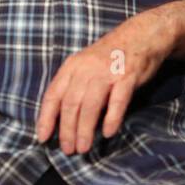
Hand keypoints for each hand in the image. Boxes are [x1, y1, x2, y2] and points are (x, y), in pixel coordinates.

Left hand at [35, 12, 175, 154]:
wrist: (141, 35)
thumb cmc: (110, 55)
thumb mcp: (85, 64)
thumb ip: (75, 86)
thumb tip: (64, 120)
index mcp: (72, 66)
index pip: (53, 95)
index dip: (46, 118)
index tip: (43, 138)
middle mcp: (86, 68)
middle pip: (70, 104)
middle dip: (67, 130)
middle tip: (68, 150)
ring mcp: (107, 72)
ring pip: (90, 105)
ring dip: (85, 130)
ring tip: (83, 148)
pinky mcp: (127, 76)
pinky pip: (117, 101)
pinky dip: (111, 118)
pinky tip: (108, 133)